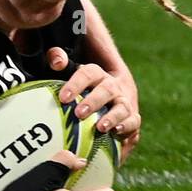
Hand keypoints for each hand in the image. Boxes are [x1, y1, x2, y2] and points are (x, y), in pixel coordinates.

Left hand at [48, 48, 140, 164]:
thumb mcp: (68, 72)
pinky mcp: (132, 118)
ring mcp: (124, 101)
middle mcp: (113, 86)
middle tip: (79, 113)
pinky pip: (134, 121)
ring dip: (112, 117)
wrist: (109, 98)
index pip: (88, 73)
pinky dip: (127, 127)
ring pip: (122, 106)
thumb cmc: (79, 88)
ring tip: (100, 127)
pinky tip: (117, 132)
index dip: (76, 84)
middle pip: (106, 90)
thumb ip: (58, 58)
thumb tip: (58, 62)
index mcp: (96, 75)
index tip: (63, 98)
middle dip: (93, 102)